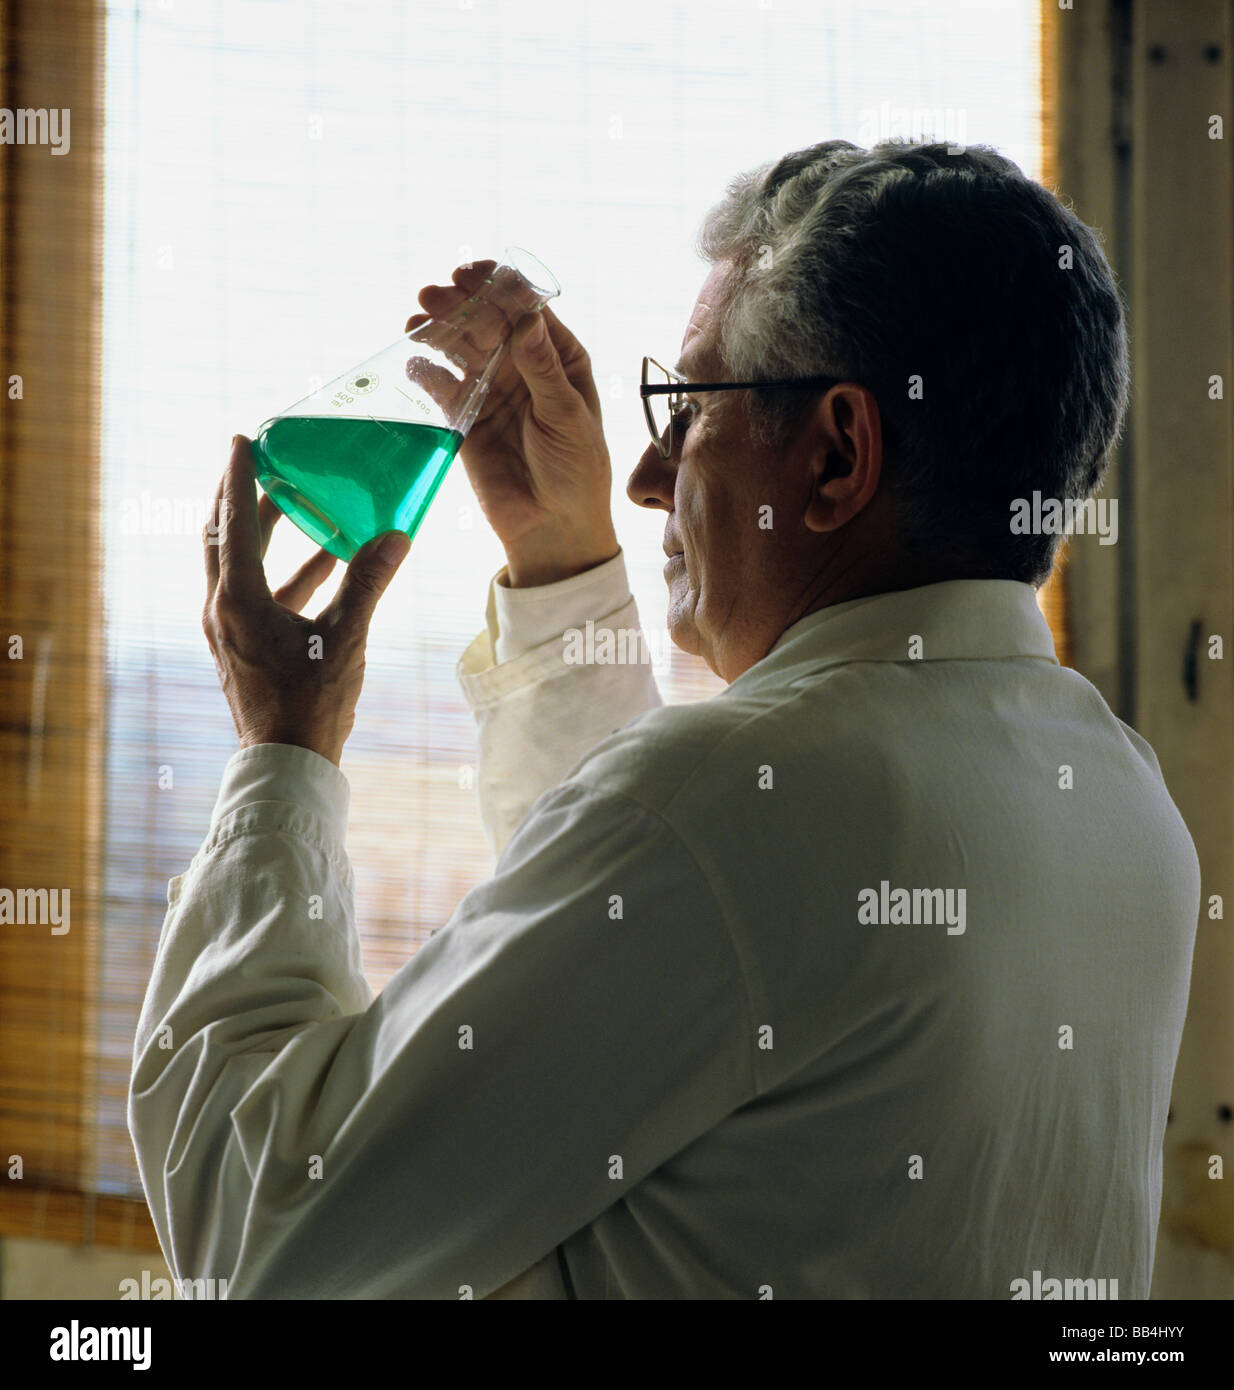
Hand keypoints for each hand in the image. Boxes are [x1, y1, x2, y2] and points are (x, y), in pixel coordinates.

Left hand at [202, 436, 409, 767]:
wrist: (287, 763)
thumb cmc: (311, 705)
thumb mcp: (344, 638)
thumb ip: (367, 583)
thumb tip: (394, 537)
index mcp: (238, 600)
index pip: (234, 522)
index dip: (240, 476)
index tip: (244, 440)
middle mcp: (221, 609)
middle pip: (222, 537)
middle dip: (240, 496)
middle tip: (258, 462)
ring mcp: (226, 630)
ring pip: (236, 564)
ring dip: (263, 533)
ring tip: (297, 506)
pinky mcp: (240, 647)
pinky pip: (253, 592)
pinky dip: (281, 571)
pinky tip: (323, 566)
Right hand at [406, 260, 619, 586]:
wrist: (553, 528)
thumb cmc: (577, 472)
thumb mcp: (567, 418)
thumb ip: (543, 370)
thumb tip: (525, 317)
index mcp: (558, 357)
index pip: (525, 308)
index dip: (498, 287)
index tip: (472, 276)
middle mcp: (522, 366)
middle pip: (486, 322)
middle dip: (460, 304)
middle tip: (434, 296)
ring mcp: (491, 390)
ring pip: (459, 348)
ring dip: (438, 330)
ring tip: (417, 320)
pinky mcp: (464, 419)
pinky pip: (440, 386)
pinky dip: (425, 371)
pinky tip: (414, 361)